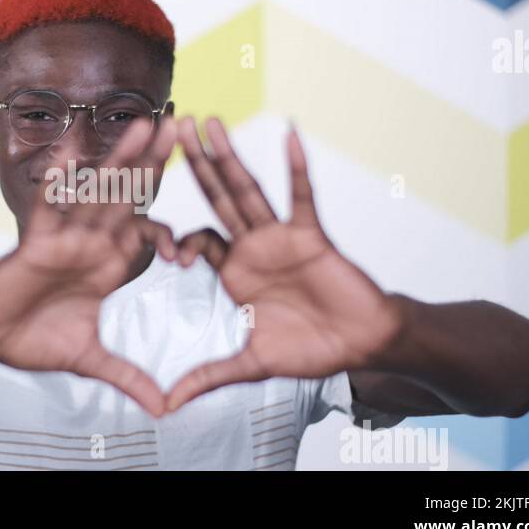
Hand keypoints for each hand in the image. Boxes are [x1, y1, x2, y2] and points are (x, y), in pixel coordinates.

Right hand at [0, 116, 178, 416]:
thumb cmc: (31, 340)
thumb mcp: (89, 360)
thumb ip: (127, 377)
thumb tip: (162, 408)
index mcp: (108, 265)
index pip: (146, 234)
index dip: (171, 237)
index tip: (187, 256)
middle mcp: (91, 244)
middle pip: (130, 197)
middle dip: (154, 165)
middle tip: (180, 128)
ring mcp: (65, 238)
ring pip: (98, 191)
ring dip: (121, 159)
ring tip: (146, 126)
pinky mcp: (35, 241)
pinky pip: (49, 206)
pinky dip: (59, 182)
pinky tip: (72, 152)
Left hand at [165, 117, 404, 411]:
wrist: (361, 344)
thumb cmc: (311, 349)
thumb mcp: (251, 363)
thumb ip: (209, 377)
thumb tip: (168, 405)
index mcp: (234, 271)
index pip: (196, 240)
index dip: (177, 238)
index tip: (168, 250)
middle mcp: (252, 246)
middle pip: (214, 199)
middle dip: (191, 166)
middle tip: (170, 128)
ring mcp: (280, 236)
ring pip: (248, 190)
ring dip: (228, 156)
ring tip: (208, 122)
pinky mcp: (311, 233)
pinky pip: (302, 195)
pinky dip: (296, 168)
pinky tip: (287, 134)